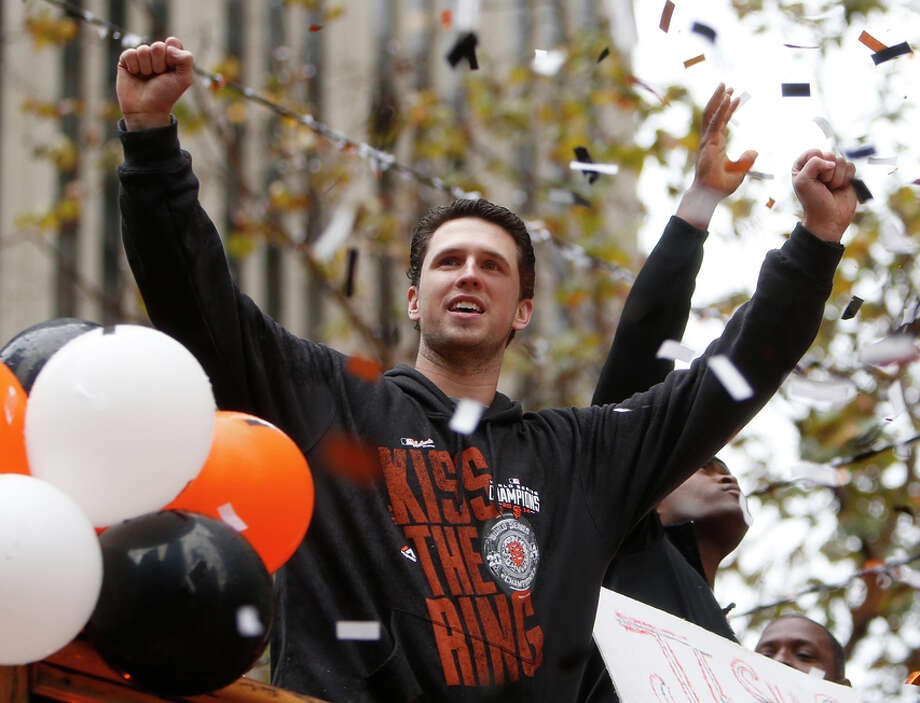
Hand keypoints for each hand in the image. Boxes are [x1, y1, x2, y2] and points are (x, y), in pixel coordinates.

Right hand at [116, 37, 193, 130]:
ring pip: (143, 50)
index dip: (172, 56)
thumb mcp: (184, 79)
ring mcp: (141, 57)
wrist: (147, 109)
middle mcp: (156, 55)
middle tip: (158, 76)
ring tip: (147, 77)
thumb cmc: (166, 95)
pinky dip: (134, 66)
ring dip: (147, 67)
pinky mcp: (126, 60)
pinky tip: (136, 75)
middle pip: (158, 46)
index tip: (171, 69)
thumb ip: (186, 59)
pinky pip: (130, 53)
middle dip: (159, 64)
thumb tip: (168, 44)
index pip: (173, 42)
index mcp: (171, 57)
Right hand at [677, 84, 757, 228]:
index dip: (728, 109)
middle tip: (726, 85)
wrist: (709, 195)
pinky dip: (721, 109)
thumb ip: (747, 160)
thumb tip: (755, 151)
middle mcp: (710, 140)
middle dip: (719, 99)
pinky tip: (727, 98)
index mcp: (716, 145)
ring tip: (724, 85)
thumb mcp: (740, 171)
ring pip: (711, 114)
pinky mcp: (708, 143)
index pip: (721, 122)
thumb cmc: (720, 186)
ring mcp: (708, 141)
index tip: (734, 97)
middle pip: (713, 114)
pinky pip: (715, 122)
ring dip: (717, 99)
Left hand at [792, 150, 856, 242]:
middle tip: (823, 186)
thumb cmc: (812, 201)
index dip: (816, 164)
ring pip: (841, 161)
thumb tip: (832, 162)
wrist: (828, 218)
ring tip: (830, 189)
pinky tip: (840, 188)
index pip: (813, 152)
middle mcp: (817, 165)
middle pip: (829, 155)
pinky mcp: (846, 175)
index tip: (812, 179)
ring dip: (837, 178)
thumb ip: (813, 164)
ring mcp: (832, 170)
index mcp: (803, 165)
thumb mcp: (803, 181)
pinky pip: (851, 167)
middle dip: (827, 173)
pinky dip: (846, 179)